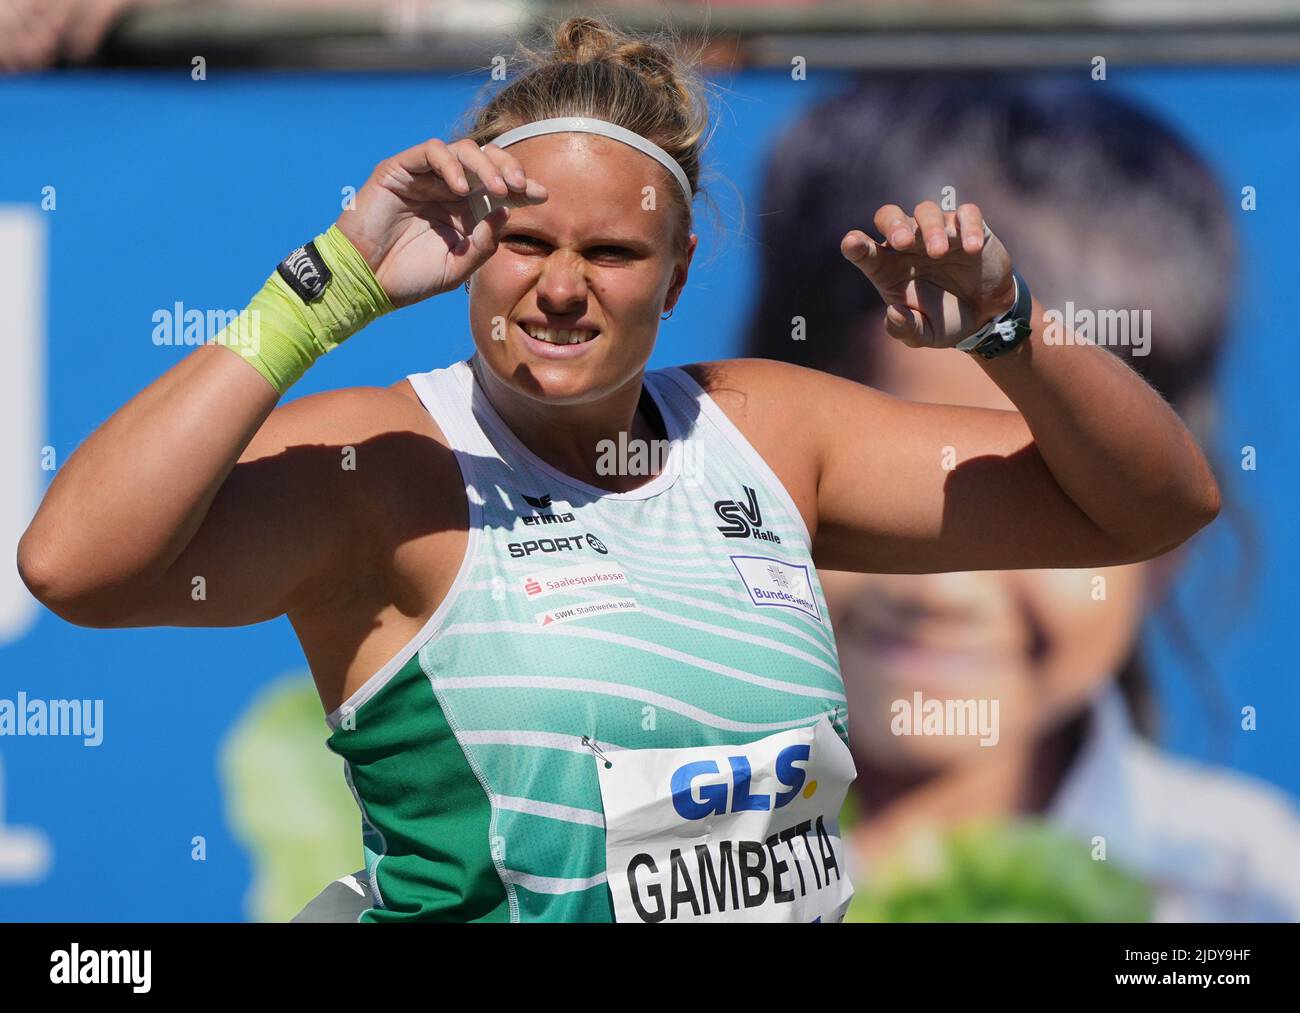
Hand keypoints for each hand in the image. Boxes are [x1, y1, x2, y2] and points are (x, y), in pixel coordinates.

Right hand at [334, 137, 548, 308]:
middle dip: (508, 169)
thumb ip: (483, 244)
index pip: (498, 189)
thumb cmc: (408, 280)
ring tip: (498, 188)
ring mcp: (423, 177)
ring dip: (485, 165)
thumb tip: (506, 211)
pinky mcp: (399, 169)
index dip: (522, 187)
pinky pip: (431, 152)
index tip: (544, 196)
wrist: (365, 282)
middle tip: (522, 186)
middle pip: (485, 162)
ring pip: (462, 150)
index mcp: (462, 211)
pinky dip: (450, 165)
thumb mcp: (457, 268)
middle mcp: (446, 189)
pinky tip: (461, 189)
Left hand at [840, 201, 1015, 348]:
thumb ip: (905, 329)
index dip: (855, 245)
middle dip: (893, 225)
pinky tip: (971, 249)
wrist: (985, 316)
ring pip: (926, 211)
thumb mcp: (924, 334)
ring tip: (938, 254)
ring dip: (931, 229)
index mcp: (888, 267)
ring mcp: (938, 232)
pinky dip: (968, 227)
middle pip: (889, 216)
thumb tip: (893, 312)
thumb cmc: (945, 321)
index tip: (852, 243)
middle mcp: (909, 244)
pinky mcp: (968, 228)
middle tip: (903, 243)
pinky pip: (966, 214)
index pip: (863, 249)